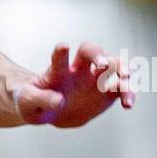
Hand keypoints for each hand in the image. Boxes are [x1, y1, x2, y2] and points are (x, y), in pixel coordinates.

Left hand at [14, 42, 132, 127]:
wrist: (49, 111)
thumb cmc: (33, 102)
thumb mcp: (28, 102)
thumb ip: (40, 99)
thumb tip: (59, 101)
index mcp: (57, 71)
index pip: (59, 57)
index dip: (61, 52)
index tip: (63, 46)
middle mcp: (79, 70)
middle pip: (93, 52)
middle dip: (99, 55)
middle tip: (103, 65)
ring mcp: (95, 80)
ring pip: (114, 67)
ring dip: (122, 72)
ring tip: (125, 87)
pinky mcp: (106, 93)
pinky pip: (121, 89)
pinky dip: (127, 93)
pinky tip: (128, 104)